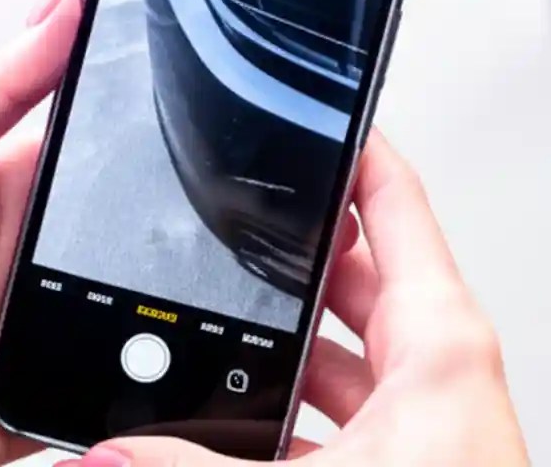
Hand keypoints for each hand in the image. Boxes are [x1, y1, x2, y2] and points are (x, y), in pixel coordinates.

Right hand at [66, 131, 529, 466]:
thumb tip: (110, 456)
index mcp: (440, 342)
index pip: (394, 205)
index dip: (351, 152)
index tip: (310, 118)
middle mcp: (434, 370)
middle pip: (347, 278)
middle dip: (281, 261)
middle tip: (219, 234)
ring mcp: (419, 420)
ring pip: (334, 354)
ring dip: (274, 349)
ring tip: (205, 337)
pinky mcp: (402, 462)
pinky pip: (332, 416)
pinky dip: (284, 416)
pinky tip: (230, 429)